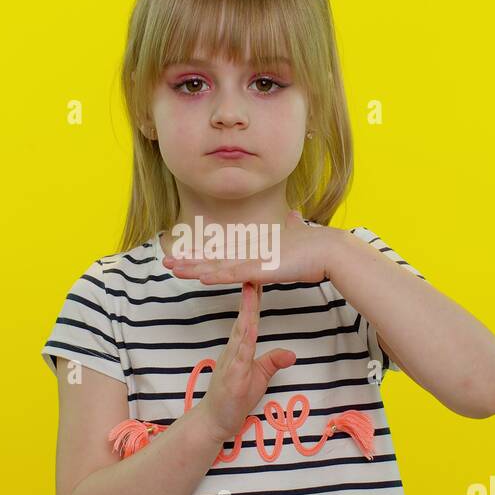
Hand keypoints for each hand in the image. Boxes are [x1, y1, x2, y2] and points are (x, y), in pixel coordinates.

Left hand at [162, 210, 339, 285]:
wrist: (328, 249)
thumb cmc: (315, 246)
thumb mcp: (297, 236)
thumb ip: (292, 227)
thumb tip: (294, 216)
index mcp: (255, 249)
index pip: (223, 253)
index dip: (203, 255)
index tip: (185, 256)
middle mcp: (250, 252)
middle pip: (214, 258)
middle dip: (190, 260)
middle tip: (167, 261)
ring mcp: (254, 260)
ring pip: (217, 265)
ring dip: (194, 268)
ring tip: (173, 268)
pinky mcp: (261, 269)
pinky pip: (234, 275)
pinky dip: (216, 276)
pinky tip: (201, 278)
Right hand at [197, 281, 295, 443]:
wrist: (214, 421)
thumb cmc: (234, 398)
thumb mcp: (259, 377)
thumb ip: (273, 362)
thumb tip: (291, 353)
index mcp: (240, 346)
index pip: (249, 317)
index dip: (255, 296)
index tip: (261, 274)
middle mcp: (234, 348)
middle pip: (245, 316)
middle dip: (250, 292)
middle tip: (255, 266)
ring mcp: (232, 361)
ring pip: (241, 330)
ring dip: (246, 309)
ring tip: (251, 287)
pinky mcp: (233, 376)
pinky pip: (241, 355)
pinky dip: (245, 340)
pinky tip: (249, 327)